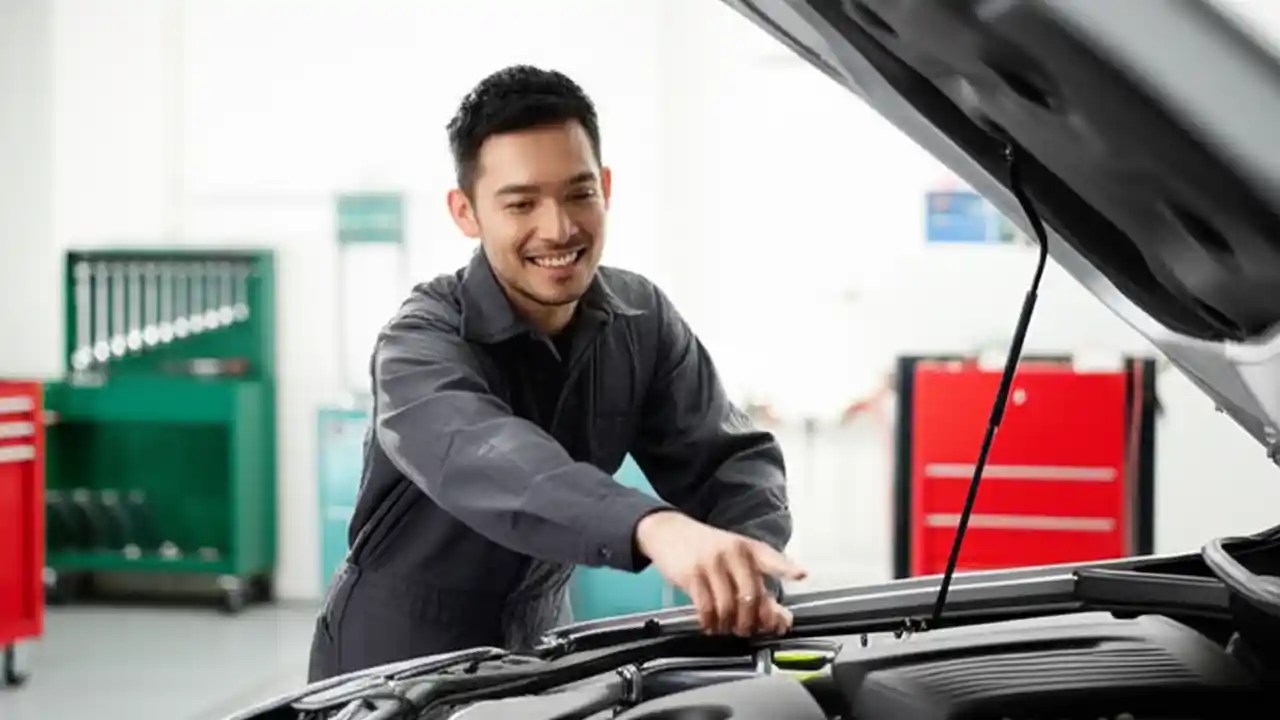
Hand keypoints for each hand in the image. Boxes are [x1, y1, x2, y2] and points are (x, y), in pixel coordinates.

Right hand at [634, 511, 806, 636]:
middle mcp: (732, 553)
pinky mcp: (691, 575)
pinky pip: (706, 608)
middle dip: (750, 621)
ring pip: (728, 606)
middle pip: (750, 596)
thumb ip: (755, 584)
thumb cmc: (705, 548)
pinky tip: (710, 624)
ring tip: (725, 627)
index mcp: (748, 548)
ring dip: (728, 625)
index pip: (771, 558)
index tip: (800, 575)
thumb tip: (780, 619)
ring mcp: (711, 563)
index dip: (786, 568)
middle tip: (746, 629)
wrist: (668, 532)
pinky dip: (710, 623)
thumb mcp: (732, 556)